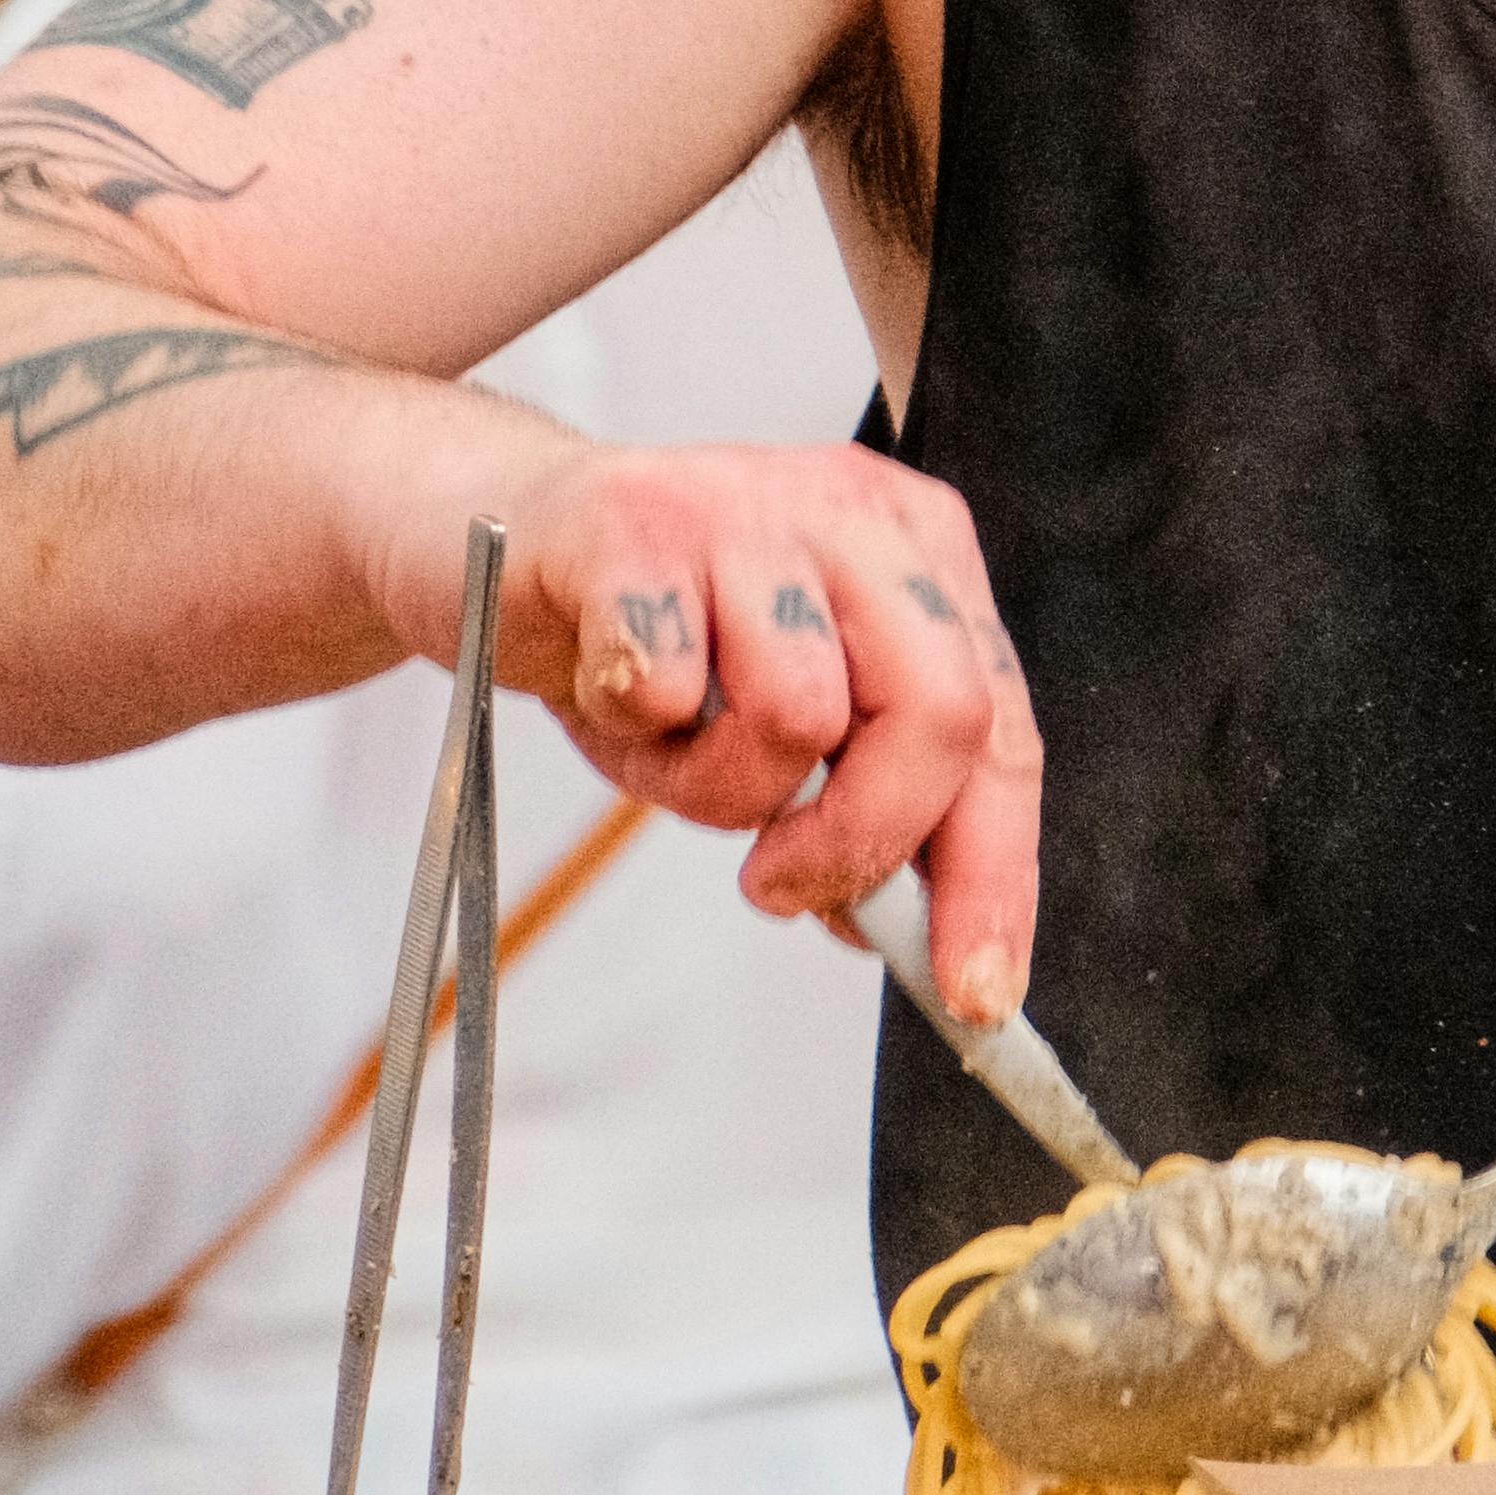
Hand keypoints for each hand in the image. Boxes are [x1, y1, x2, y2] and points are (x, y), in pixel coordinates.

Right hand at [410, 418, 1044, 1026]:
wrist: (493, 539)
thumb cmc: (653, 642)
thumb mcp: (782, 726)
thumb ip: (868, 807)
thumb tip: (925, 937)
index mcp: (921, 554)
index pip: (1003, 733)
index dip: (993, 877)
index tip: (973, 990)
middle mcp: (854, 512)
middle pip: (939, 714)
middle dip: (864, 842)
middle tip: (780, 885)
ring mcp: (746, 504)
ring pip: (799, 713)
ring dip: (721, 785)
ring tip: (670, 744)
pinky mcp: (634, 521)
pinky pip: (666, 685)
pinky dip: (633, 729)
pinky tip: (609, 687)